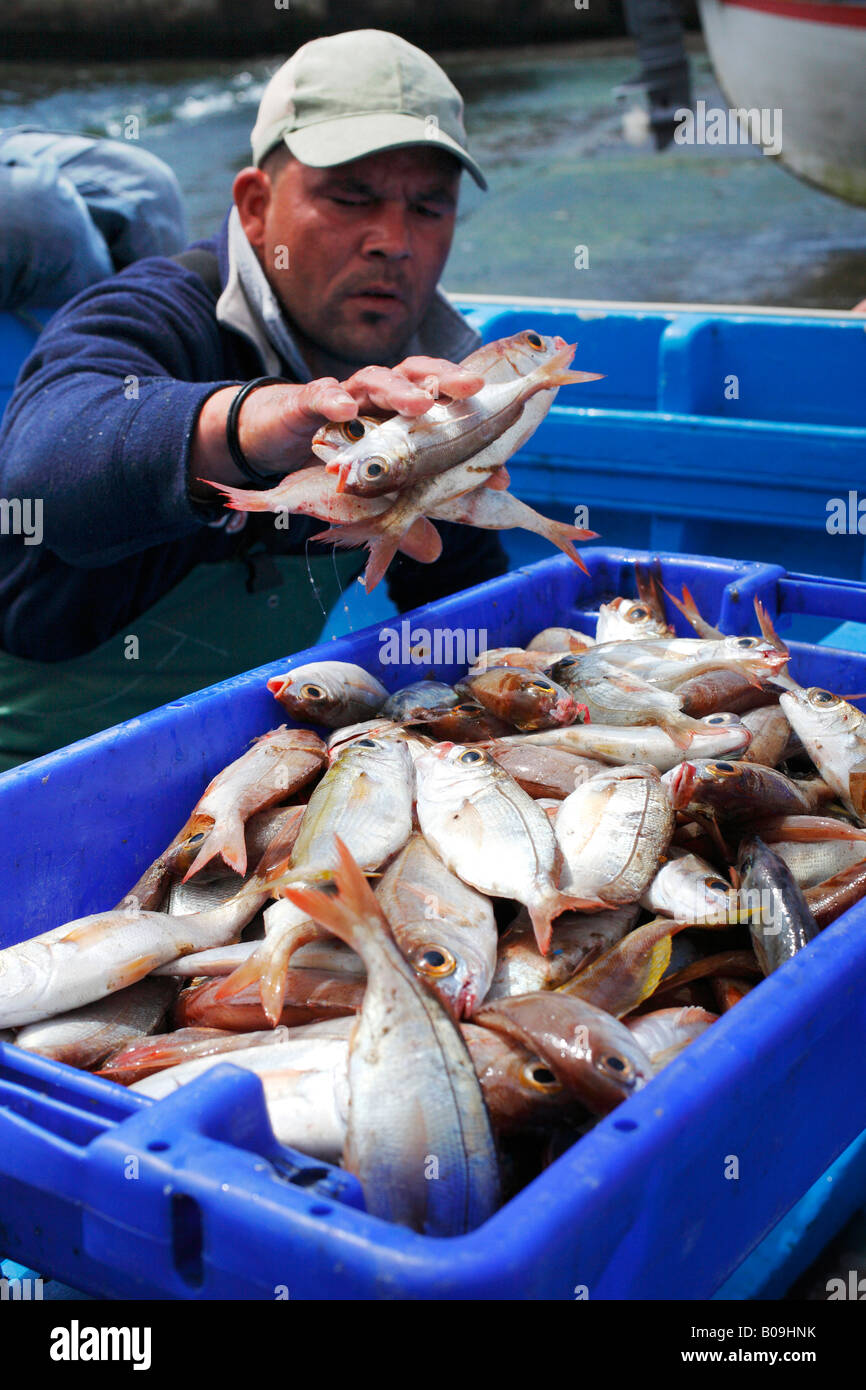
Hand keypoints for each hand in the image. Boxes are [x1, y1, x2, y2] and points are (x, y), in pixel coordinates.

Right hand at [190, 357, 484, 492]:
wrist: (277, 434)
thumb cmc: (333, 454)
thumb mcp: (371, 494)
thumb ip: (402, 516)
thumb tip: (435, 552)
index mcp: (402, 414)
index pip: (444, 413)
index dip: (472, 435)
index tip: (499, 468)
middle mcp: (381, 397)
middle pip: (419, 377)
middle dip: (448, 380)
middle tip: (473, 390)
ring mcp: (346, 395)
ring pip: (376, 379)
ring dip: (400, 389)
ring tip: (421, 403)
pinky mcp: (307, 401)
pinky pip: (320, 395)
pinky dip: (334, 400)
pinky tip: (347, 410)